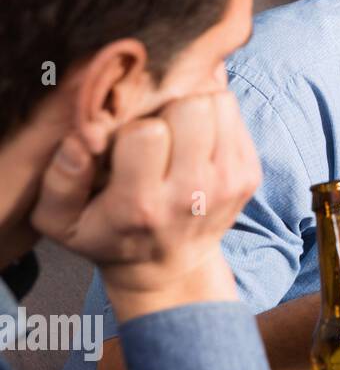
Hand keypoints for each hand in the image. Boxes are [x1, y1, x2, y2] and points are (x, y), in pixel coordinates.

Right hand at [30, 91, 261, 319]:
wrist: (168, 265)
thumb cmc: (109, 234)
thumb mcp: (62, 222)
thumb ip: (60, 181)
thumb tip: (79, 140)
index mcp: (142, 205)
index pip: (146, 133)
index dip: (133, 126)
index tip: (125, 139)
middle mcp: (192, 194)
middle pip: (191, 109)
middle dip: (169, 109)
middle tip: (156, 128)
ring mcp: (228, 183)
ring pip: (219, 104)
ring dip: (194, 107)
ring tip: (176, 130)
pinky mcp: (250, 174)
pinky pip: (235, 114)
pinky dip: (215, 116)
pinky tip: (196, 139)